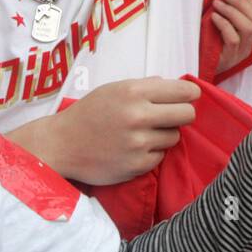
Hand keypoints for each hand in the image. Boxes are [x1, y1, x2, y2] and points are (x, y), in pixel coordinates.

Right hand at [15, 77, 199, 185]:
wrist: (62, 145)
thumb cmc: (88, 113)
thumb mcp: (113, 89)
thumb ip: (145, 86)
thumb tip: (175, 86)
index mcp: (133, 92)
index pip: (182, 91)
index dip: (190, 94)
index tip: (189, 97)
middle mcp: (138, 116)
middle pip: (187, 114)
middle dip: (182, 114)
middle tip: (170, 116)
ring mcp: (138, 143)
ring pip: (175, 137)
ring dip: (164, 135)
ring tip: (143, 133)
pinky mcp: (137, 166)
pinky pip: (160, 157)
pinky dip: (151, 153)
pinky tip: (133, 149)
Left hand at [212, 0, 251, 75]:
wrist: (194, 67)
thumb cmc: (206, 43)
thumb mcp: (219, 21)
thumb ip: (232, 5)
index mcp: (249, 35)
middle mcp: (248, 44)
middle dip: (240, 1)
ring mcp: (239, 53)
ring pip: (248, 28)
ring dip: (232, 11)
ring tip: (217, 3)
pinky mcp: (229, 59)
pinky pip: (233, 39)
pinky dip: (224, 24)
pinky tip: (214, 17)